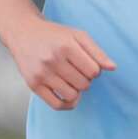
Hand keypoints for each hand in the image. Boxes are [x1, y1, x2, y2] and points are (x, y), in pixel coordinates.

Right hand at [2, 15, 116, 110]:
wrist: (24, 33)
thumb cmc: (55, 35)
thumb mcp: (78, 35)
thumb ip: (97, 52)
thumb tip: (113, 68)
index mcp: (67, 46)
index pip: (93, 71)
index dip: (95, 70)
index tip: (89, 64)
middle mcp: (52, 60)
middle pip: (84, 84)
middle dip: (86, 80)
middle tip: (79, 71)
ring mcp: (41, 74)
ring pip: (72, 95)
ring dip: (77, 91)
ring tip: (72, 80)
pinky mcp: (33, 85)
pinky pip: (56, 105)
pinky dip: (67, 104)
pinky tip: (69, 94)